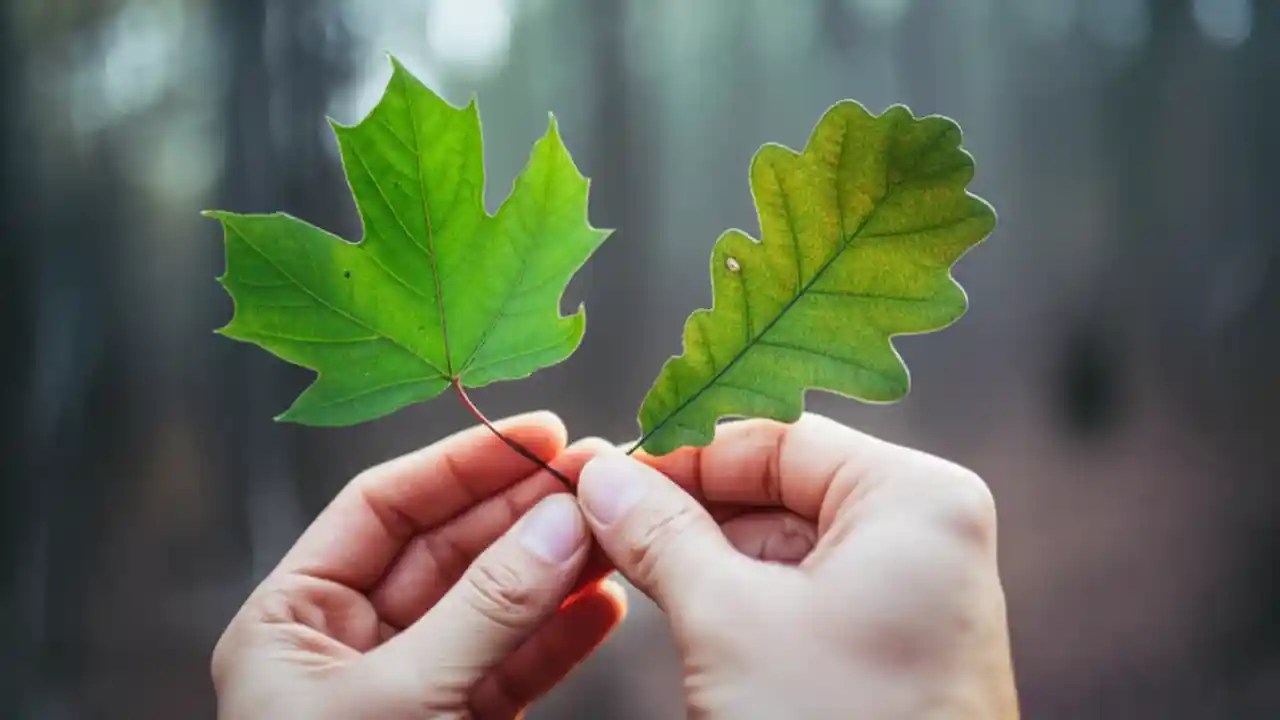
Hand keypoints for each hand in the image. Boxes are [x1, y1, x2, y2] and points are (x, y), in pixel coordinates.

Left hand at [212, 413, 624, 718]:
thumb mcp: (401, 703)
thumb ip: (484, 611)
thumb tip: (560, 523)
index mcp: (292, 622)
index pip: (382, 510)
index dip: (462, 465)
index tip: (538, 434)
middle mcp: (348, 647)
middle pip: (448, 551)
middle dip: (523, 515)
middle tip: (596, 477)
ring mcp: (408, 687)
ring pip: (491, 606)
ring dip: (556, 569)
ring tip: (616, 531)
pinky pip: (513, 667)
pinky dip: (562, 638)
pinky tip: (606, 605)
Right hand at [576, 413, 1017, 718]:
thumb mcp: (729, 623)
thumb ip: (661, 535)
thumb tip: (602, 478)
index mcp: (914, 499)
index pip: (778, 437)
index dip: (683, 451)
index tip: (607, 468)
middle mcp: (925, 532)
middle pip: (780, 486)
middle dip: (688, 504)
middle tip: (599, 509)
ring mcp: (912, 589)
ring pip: (784, 541)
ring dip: (703, 550)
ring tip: (620, 550)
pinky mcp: (889, 641)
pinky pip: (801, 590)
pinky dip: (735, 592)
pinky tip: (672, 593)